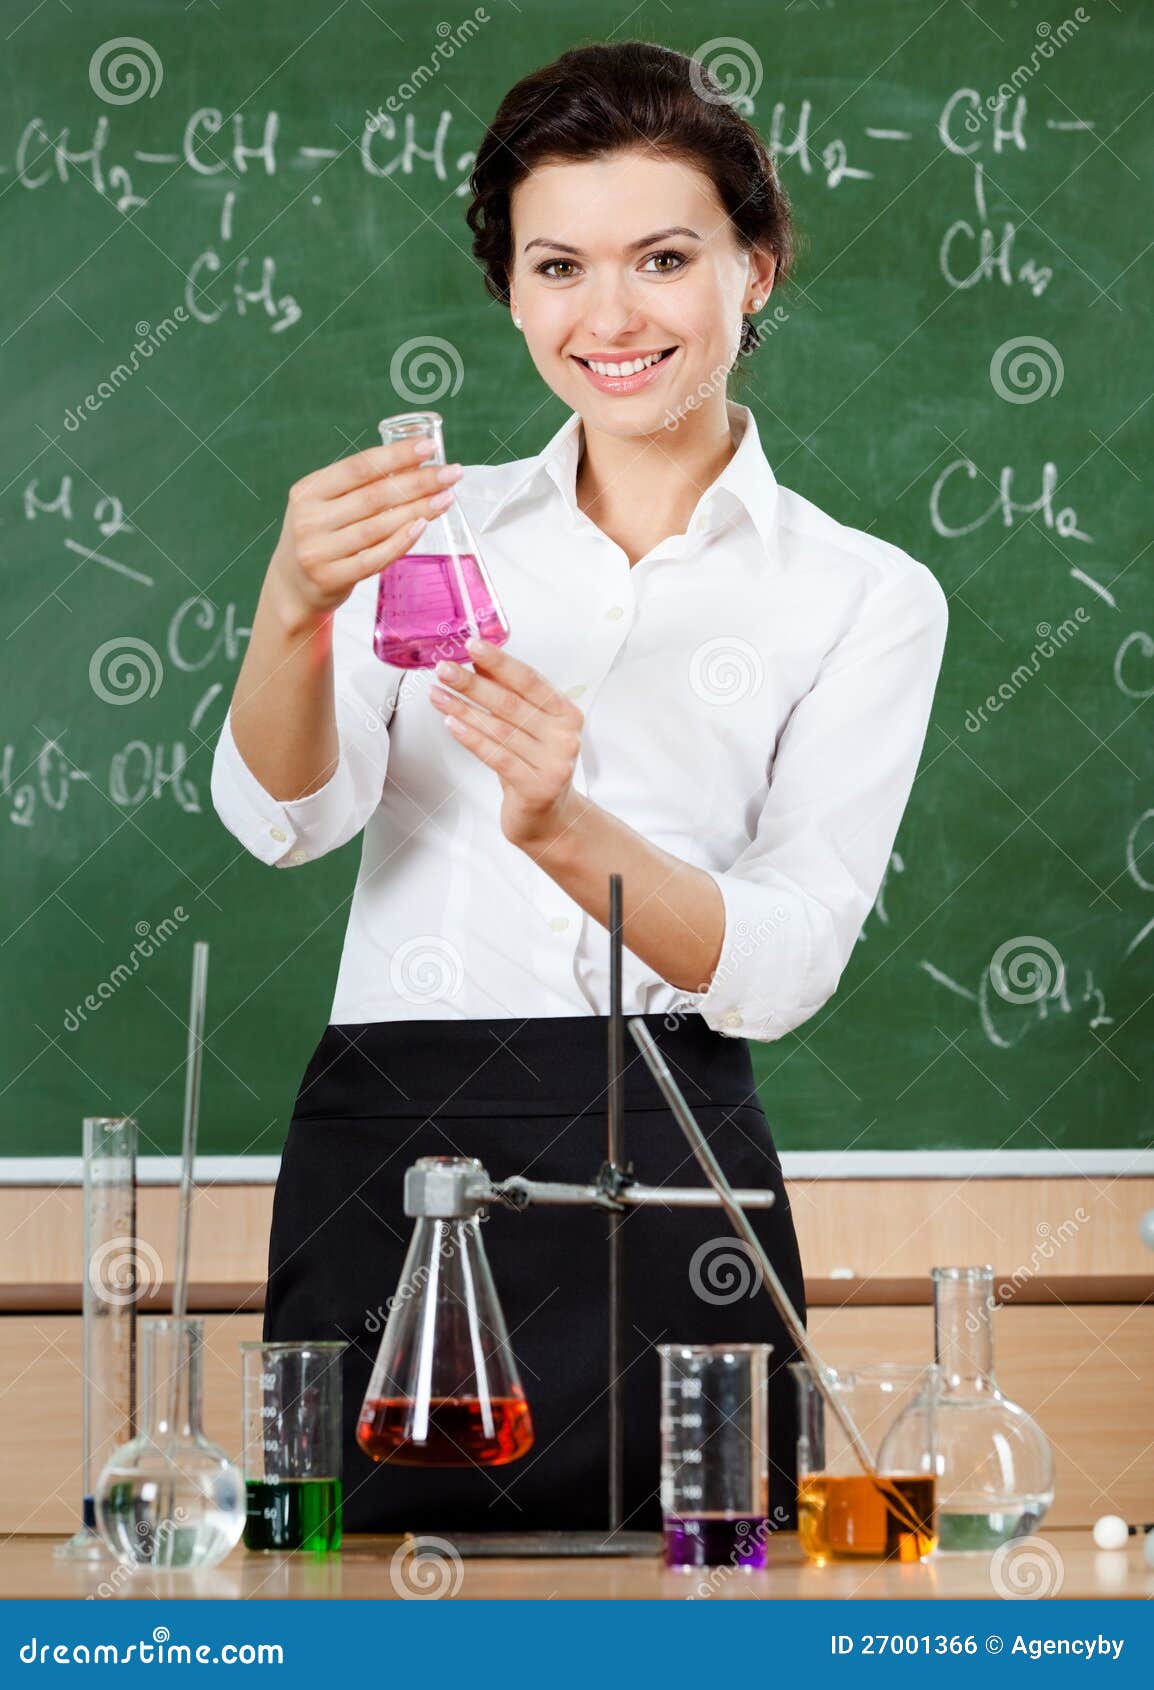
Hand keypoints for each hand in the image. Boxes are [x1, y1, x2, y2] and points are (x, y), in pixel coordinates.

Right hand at [265, 436, 463, 631]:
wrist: (293, 587)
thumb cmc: (321, 537)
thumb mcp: (326, 505)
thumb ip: (360, 487)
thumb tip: (416, 463)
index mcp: (307, 491)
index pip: (357, 467)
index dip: (395, 455)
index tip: (429, 447)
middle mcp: (309, 519)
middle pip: (374, 496)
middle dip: (418, 482)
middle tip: (451, 473)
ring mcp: (319, 551)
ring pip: (378, 526)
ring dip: (418, 509)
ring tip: (446, 497)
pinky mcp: (332, 578)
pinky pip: (375, 557)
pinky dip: (401, 541)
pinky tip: (423, 525)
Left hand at [429, 638, 586, 852]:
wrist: (547, 818)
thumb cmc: (533, 766)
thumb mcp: (525, 727)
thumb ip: (508, 694)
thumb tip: (478, 660)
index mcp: (566, 714)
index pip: (530, 681)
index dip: (500, 662)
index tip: (472, 645)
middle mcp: (565, 737)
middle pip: (511, 703)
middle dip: (472, 683)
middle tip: (444, 668)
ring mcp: (554, 764)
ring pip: (500, 729)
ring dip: (463, 708)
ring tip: (436, 694)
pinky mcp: (537, 787)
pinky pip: (497, 756)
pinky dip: (472, 738)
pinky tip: (451, 723)